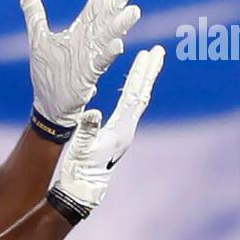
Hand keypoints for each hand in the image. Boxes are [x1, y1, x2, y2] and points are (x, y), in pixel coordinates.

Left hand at [23, 0, 141, 140]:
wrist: (49, 103)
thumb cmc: (48, 72)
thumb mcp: (38, 39)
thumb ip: (36, 16)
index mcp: (79, 33)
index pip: (94, 7)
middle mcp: (88, 42)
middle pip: (105, 18)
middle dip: (118, 1)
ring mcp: (90, 58)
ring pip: (108, 38)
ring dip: (120, 25)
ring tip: (133, 11)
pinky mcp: (88, 74)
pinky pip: (100, 63)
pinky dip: (108, 54)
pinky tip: (118, 45)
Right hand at [47, 45, 164, 220]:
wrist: (83, 188)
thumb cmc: (81, 169)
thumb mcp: (82, 148)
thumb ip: (87, 130)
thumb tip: (92, 113)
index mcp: (121, 129)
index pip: (134, 96)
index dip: (140, 75)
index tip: (148, 54)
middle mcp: (127, 128)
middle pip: (141, 94)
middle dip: (148, 72)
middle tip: (158, 51)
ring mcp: (124, 131)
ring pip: (137, 100)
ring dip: (142, 80)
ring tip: (148, 63)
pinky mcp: (117, 134)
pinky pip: (129, 106)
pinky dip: (132, 91)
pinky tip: (131, 86)